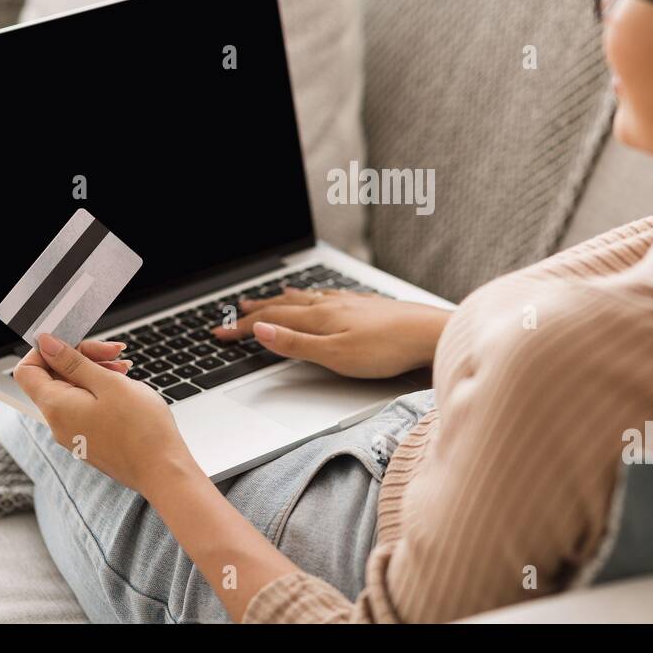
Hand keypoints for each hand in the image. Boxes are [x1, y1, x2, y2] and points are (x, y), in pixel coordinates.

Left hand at [13, 334, 197, 495]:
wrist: (163, 471)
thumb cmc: (141, 428)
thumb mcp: (108, 384)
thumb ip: (73, 362)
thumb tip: (45, 343)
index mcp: (56, 407)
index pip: (27, 370)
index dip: (47, 350)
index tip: (76, 340)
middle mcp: (58, 423)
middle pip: (54, 378)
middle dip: (82, 357)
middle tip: (115, 352)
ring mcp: (74, 434)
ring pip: (73, 391)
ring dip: (96, 372)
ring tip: (126, 369)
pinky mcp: (90, 440)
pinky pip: (85, 408)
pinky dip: (101, 391)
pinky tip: (125, 387)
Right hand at [211, 288, 451, 378]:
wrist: (431, 334)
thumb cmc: (388, 349)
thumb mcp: (335, 355)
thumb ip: (297, 344)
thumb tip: (260, 331)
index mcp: (319, 317)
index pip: (271, 321)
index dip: (243, 328)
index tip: (220, 332)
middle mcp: (332, 305)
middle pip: (286, 306)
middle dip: (259, 309)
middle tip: (237, 309)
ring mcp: (352, 303)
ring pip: (309, 299)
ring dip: (285, 300)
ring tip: (273, 297)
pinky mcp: (369, 307)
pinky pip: (331, 297)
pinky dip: (315, 297)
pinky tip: (323, 297)